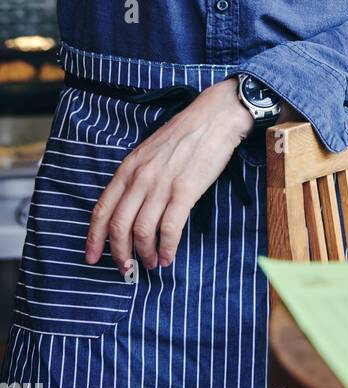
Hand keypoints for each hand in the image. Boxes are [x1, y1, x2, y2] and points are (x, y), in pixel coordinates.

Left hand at [83, 79, 255, 274]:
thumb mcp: (149, 151)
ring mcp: (162, 184)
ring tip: (151, 264)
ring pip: (142, 232)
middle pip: (119, 226)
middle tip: (127, 271)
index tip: (92, 257)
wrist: (215, 116)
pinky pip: (170, 228)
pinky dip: (167, 248)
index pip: (102, 209)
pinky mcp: (186, 190)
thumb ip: (136, 177)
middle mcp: (141, 178)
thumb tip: (130, 208)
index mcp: (129, 167)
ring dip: (145, 255)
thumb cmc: (185, 134)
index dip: (94, 238)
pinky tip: (168, 257)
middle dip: (119, 255)